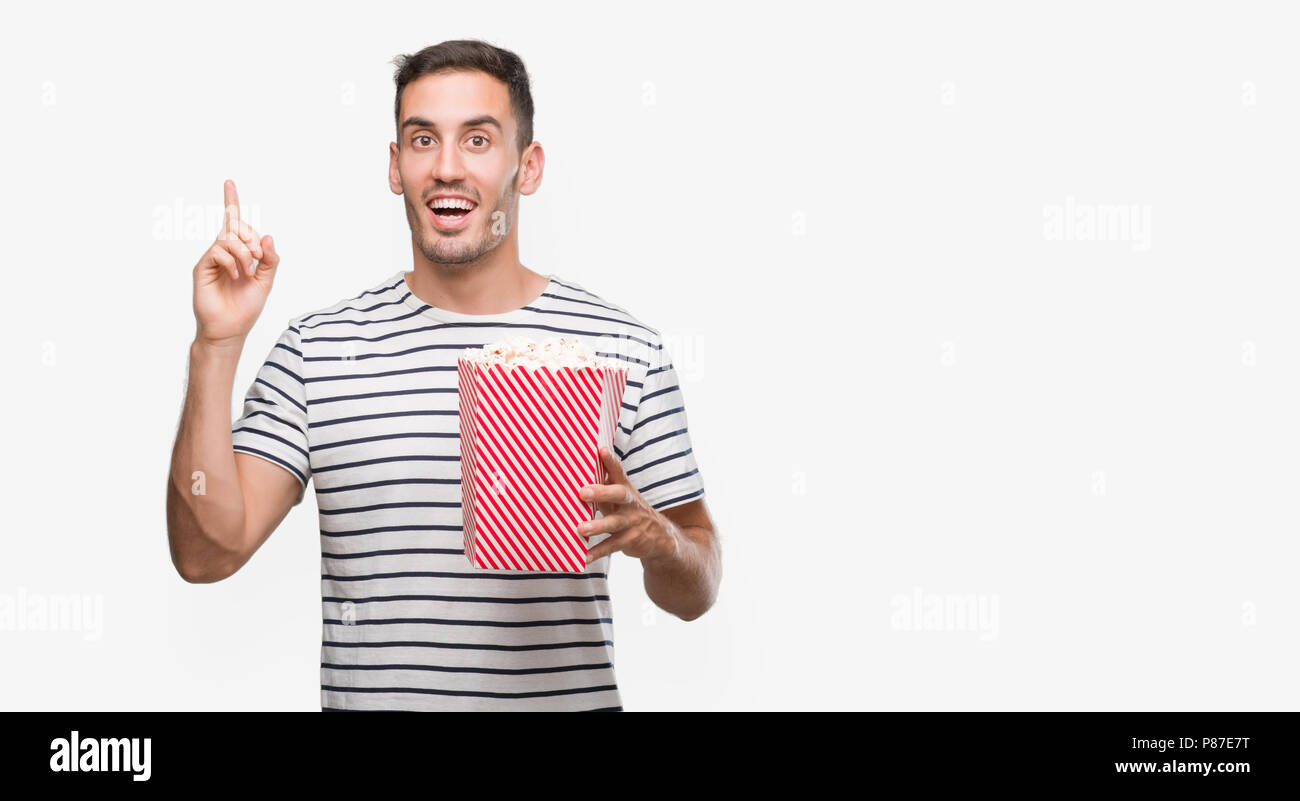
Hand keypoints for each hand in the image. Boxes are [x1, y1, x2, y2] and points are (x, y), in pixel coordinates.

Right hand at [192, 179, 280, 345]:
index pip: (235, 223)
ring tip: (247, 271)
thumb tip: (268, 236)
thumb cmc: (246, 307)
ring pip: (228, 238)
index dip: (231, 202)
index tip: (229, 182)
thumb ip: (270, 259)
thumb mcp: (266, 281)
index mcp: (240, 253)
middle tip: (259, 257)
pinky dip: (232, 262)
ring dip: (244, 252)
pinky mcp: (202, 267)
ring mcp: (212, 259)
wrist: (230, 329)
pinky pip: (218, 251)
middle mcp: (224, 252)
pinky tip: (235, 276)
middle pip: (236, 227)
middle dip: (251, 237)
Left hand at [577, 446, 679, 564]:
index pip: (618, 471)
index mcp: (625, 488)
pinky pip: (612, 546)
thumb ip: (601, 486)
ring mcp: (632, 522)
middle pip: (618, 494)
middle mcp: (630, 503)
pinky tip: (584, 557)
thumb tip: (572, 475)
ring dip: (597, 525)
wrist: (660, 537)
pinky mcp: (630, 540)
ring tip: (580, 528)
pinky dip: (597, 552)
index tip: (600, 449)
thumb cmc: (628, 510)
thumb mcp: (618, 496)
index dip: (610, 460)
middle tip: (582, 492)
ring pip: (615, 522)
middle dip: (601, 492)